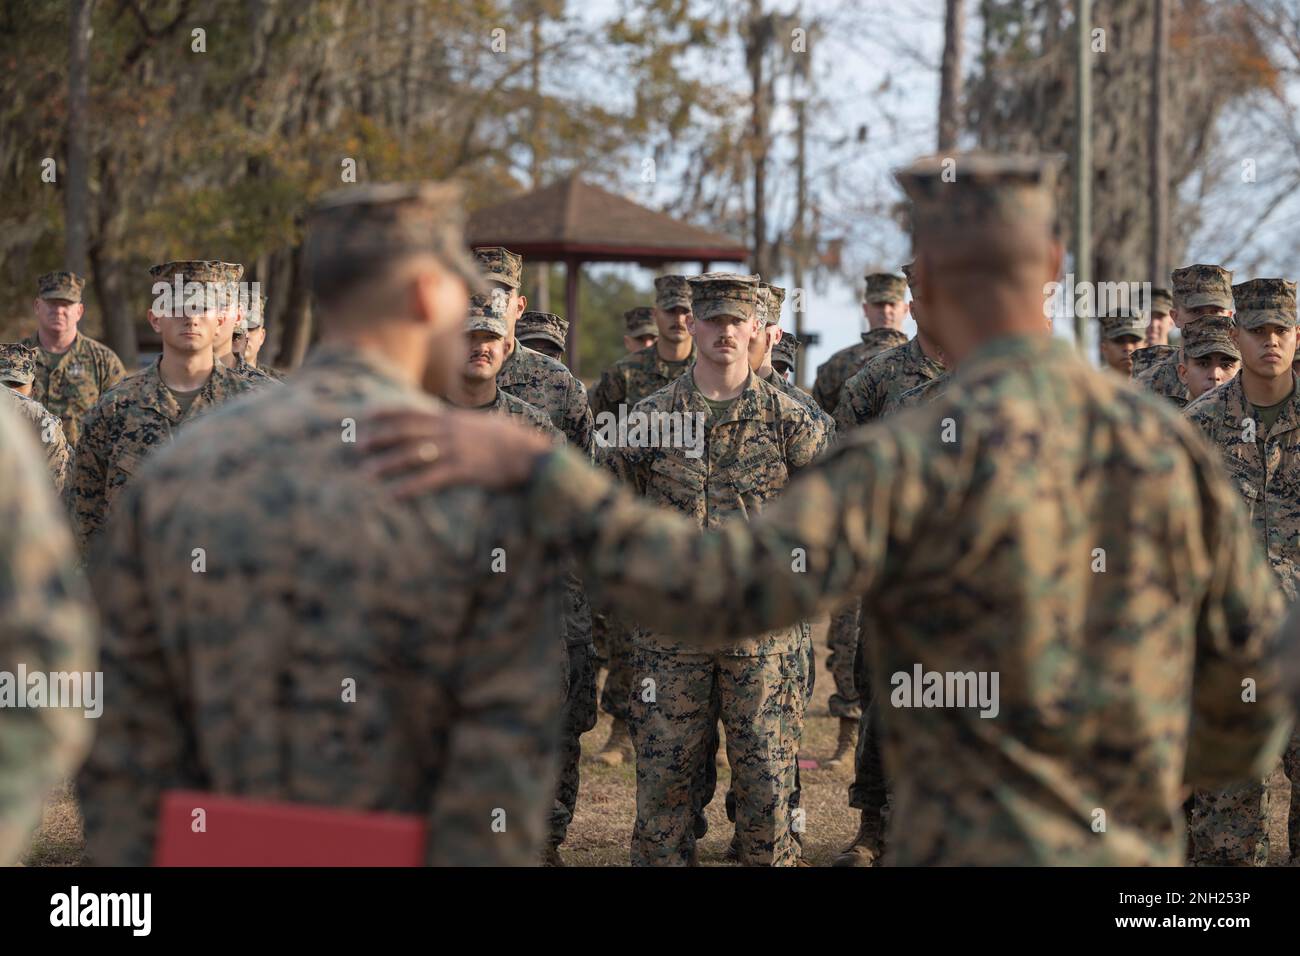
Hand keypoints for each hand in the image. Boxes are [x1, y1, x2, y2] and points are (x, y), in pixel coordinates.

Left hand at [360, 407, 554, 497]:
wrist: (532, 455)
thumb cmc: (510, 442)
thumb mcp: (484, 425)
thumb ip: (462, 424)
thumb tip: (448, 423)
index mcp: (453, 419)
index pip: (414, 411)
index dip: (389, 413)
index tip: (367, 415)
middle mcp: (451, 431)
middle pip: (408, 431)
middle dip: (381, 438)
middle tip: (358, 446)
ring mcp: (457, 450)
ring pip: (415, 454)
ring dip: (389, 463)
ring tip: (368, 473)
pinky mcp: (465, 471)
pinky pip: (432, 479)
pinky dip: (411, 487)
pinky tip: (395, 495)